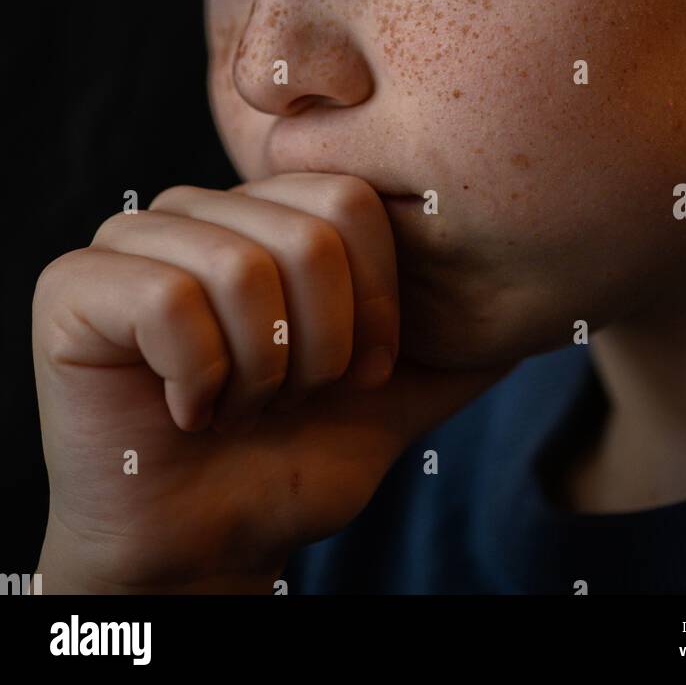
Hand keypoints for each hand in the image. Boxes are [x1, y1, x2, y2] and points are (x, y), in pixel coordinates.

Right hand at [33, 174, 510, 592]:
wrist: (203, 546)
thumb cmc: (291, 463)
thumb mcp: (391, 397)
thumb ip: (455, 341)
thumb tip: (549, 301)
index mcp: (270, 213)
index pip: (355, 200)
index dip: (376, 304)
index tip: (358, 374)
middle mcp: (202, 208)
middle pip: (310, 230)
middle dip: (323, 346)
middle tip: (289, 396)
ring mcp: (135, 238)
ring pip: (243, 266)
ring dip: (261, 372)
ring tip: (237, 404)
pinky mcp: (76, 285)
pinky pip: (170, 299)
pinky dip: (200, 377)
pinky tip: (187, 410)